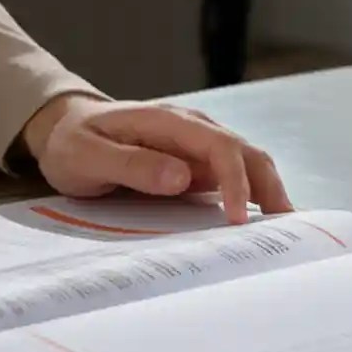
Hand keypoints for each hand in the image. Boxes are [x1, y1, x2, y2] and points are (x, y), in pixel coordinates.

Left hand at [22, 95, 292, 223]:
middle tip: (285, 229)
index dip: (235, 181)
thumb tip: (180, 176)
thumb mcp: (88, 156)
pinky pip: (232, 178)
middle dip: (269, 187)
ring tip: (285, 230)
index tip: (238, 219)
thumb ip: (131, 164)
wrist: (65, 128)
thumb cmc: (73, 143)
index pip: (219, 146)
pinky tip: (261, 223)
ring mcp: (197, 146)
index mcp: (170, 122)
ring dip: (268, 192)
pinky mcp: (197, 164)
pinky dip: (252, 197)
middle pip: (246, 152)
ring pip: (247, 163)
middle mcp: (192, 129)